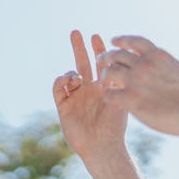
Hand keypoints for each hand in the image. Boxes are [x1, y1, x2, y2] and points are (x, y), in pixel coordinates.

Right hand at [53, 31, 128, 162]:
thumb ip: (116, 81)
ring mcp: (75, 97)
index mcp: (103, 87)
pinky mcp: (63, 106)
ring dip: (72, 69)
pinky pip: (58, 88)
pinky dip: (62, 80)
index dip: (98, 49)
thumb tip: (116, 62)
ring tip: (78, 77)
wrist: (101, 146)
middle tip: (76, 32)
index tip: (96, 36)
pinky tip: (70, 82)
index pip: (100, 63)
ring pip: (69, 75)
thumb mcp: (120, 98)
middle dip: (79, 47)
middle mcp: (88, 89)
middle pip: (82, 63)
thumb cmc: (115, 126)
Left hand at [100, 35, 178, 135]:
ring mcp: (135, 80)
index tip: (114, 40)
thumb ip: (164, 65)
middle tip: (100, 61)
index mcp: (157, 55)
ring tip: (102, 80)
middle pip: (116, 54)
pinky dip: (107, 95)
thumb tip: (161, 66)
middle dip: (107, 57)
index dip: (122, 40)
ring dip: (104, 75)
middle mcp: (144, 64)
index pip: (135, 41)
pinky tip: (109, 98)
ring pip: (109, 71)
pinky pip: (109, 94)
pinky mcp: (130, 99)